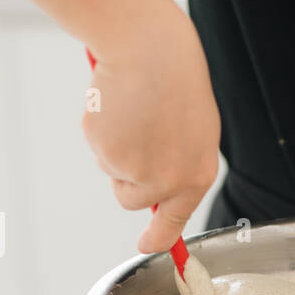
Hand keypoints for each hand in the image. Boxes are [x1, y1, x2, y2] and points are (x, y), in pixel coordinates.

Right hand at [82, 2, 220, 253]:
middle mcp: (167, 181)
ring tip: (133, 113)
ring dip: (115, 150)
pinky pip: (97, 148)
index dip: (156, 239)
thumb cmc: (176, 83)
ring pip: (113, 173)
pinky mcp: (107, 150)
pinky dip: (101, 129)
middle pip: (132, 200)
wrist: (152, 49)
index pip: (174, 222)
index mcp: (196, 177)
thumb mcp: (193, 132)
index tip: (144, 245)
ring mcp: (135, 169)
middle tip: (137, 136)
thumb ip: (179, 166)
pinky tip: (118, 105)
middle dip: (126, 176)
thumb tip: (160, 193)